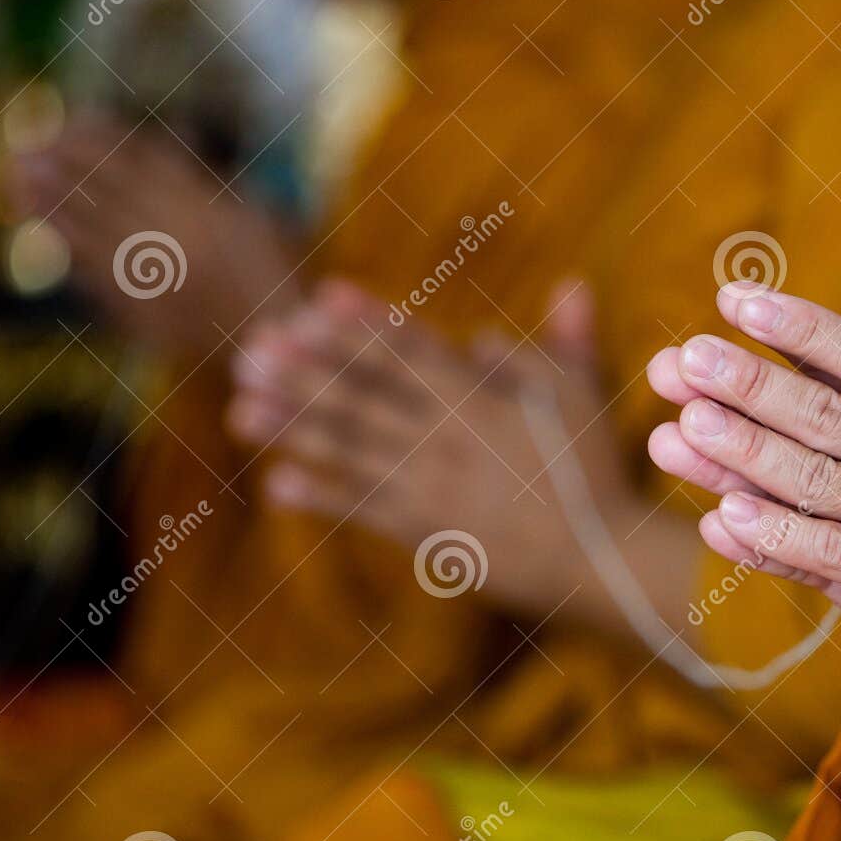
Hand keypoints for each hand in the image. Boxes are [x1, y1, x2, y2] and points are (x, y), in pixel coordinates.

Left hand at [10, 115, 299, 355]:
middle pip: (110, 190)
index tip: (76, 118)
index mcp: (205, 210)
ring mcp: (153, 272)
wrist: (273, 342)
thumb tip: (182, 134)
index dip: (106, 138)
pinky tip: (45, 228)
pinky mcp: (140, 308)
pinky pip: (97, 272)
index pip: (144, 162)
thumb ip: (215, 180)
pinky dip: (69, 248)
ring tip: (16, 176)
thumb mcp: (258, 215)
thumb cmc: (276, 276)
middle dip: (66, 163)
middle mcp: (173, 236)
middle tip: (27, 141)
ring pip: (93, 227)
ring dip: (51, 200)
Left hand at [226, 279, 701, 627]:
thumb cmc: (593, 472)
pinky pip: (364, 510)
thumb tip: (571, 284)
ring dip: (295, 427)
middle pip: (364, 395)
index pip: (413, 350)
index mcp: (477, 398)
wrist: (597, 557)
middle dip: (306, 370)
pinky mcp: (425, 531)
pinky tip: (278, 481)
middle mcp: (443, 437)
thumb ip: (565, 341)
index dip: (364, 322)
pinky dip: (322, 496)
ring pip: (352, 450)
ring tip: (243, 407)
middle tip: (253, 348)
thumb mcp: (585, 397)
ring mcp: (429, 486)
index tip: (318, 296)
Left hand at [646, 285, 840, 733]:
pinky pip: (831, 563)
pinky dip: (775, 543)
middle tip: (678, 360)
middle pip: (821, 418)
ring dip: (739, 457)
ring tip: (677, 428)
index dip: (794, 329)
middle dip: (742, 386)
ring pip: (812, 489)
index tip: (735, 301)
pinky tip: (722, 520)